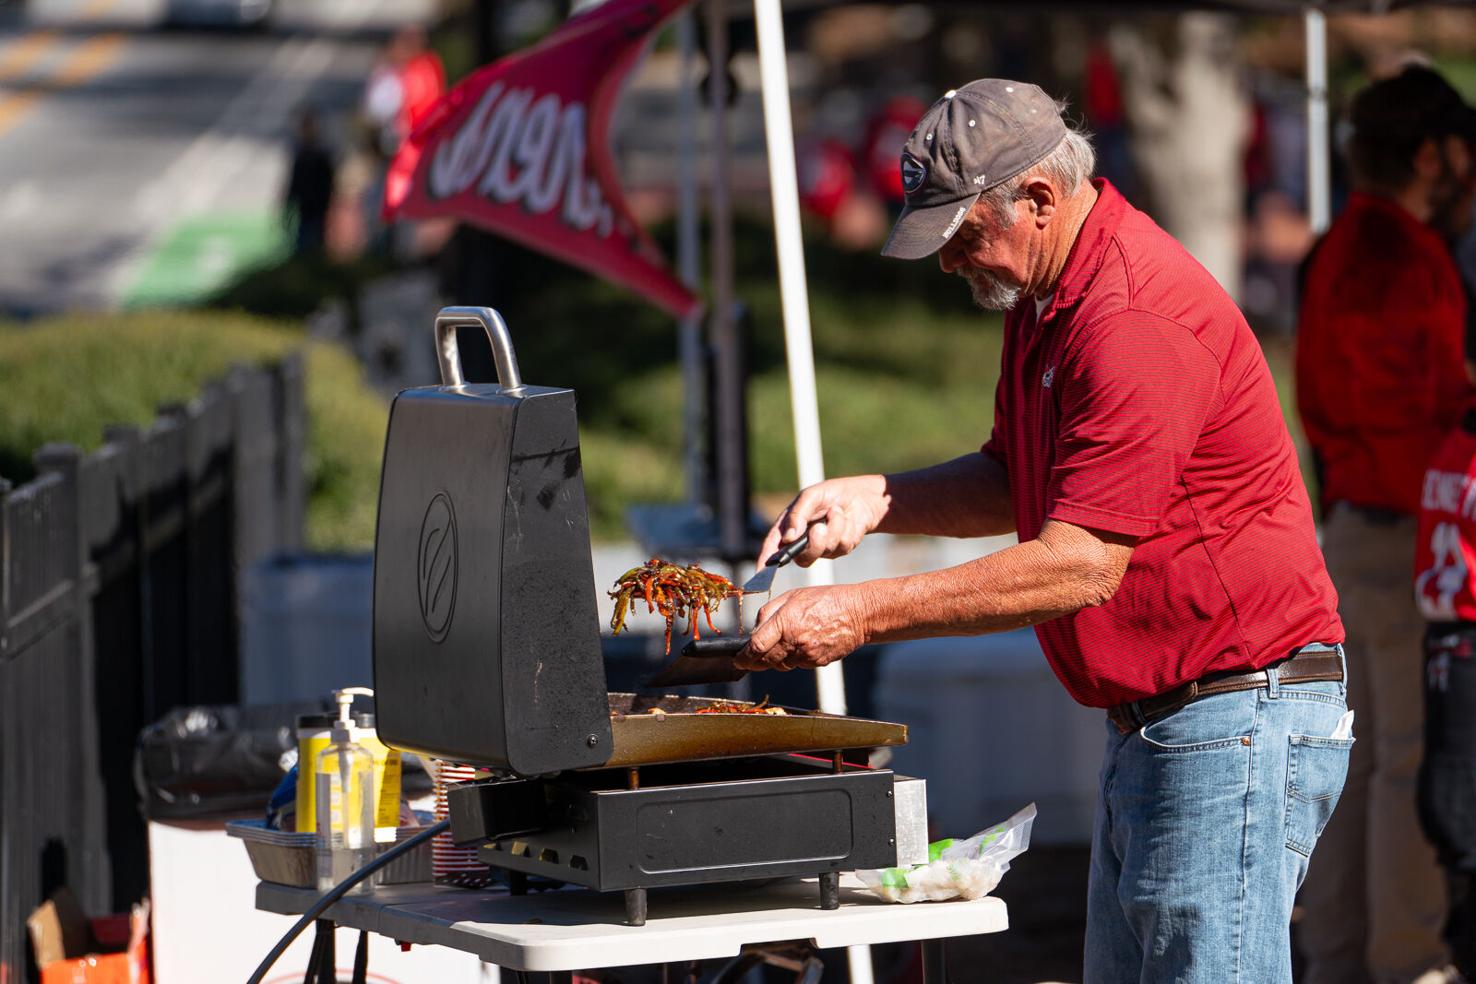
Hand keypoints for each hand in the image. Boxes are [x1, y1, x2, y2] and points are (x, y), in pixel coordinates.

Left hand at [735, 584, 869, 671]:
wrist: (858, 613)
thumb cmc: (825, 599)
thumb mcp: (792, 596)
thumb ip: (769, 612)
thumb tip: (754, 630)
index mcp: (785, 622)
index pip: (756, 647)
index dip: (744, 656)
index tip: (738, 659)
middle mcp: (794, 641)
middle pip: (765, 661)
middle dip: (755, 661)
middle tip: (750, 658)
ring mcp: (807, 654)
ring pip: (780, 665)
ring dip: (775, 659)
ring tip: (784, 642)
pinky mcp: (817, 662)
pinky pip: (797, 665)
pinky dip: (793, 658)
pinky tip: (801, 644)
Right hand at [756, 475, 887, 571]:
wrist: (860, 496)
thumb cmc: (830, 494)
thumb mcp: (811, 496)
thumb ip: (798, 514)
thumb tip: (788, 537)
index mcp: (788, 526)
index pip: (773, 546)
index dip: (765, 560)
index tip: (761, 569)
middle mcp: (801, 541)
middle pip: (799, 558)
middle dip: (812, 544)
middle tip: (819, 528)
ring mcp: (820, 548)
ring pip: (822, 551)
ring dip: (832, 528)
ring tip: (836, 511)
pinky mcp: (838, 549)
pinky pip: (840, 546)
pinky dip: (844, 528)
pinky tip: (846, 519)